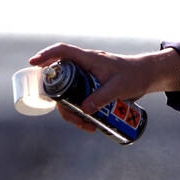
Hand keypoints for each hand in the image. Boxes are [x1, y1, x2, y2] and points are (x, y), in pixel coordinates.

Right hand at [29, 43, 178, 131]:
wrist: (147, 77)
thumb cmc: (134, 75)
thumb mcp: (118, 87)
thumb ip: (101, 97)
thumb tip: (83, 110)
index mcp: (88, 59)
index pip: (63, 52)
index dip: (46, 56)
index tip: (33, 64)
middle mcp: (84, 67)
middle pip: (61, 81)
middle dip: (62, 102)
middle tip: (72, 119)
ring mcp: (87, 78)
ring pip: (70, 95)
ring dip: (73, 113)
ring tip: (88, 127)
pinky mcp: (92, 88)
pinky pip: (80, 100)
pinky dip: (81, 113)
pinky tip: (91, 124)